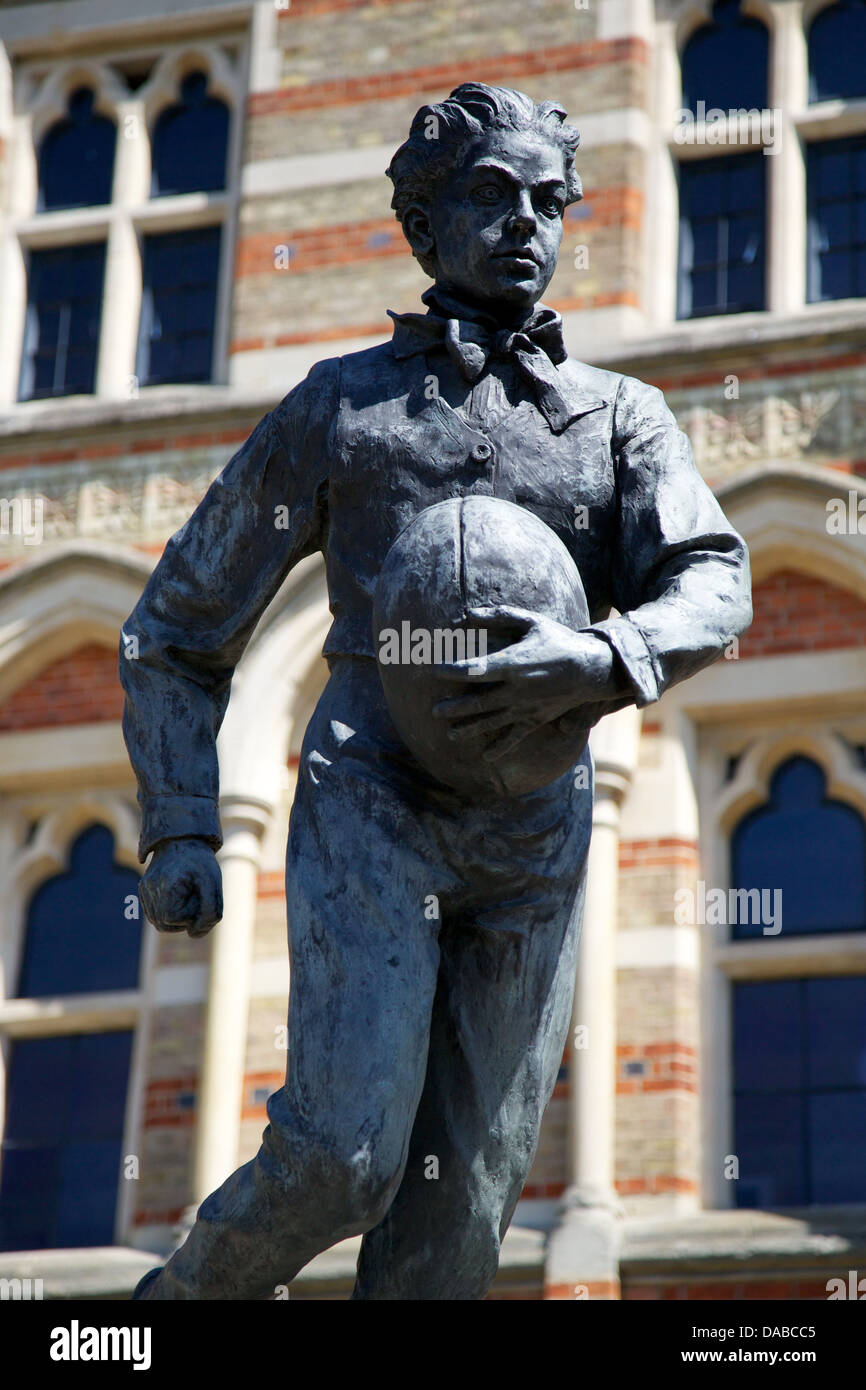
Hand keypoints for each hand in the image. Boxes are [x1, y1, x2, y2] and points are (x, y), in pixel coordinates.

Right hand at [140, 837, 222, 938]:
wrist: (184, 838)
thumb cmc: (200, 861)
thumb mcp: (213, 884)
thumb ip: (210, 912)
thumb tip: (193, 934)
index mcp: (164, 884)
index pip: (173, 919)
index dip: (190, 914)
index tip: (199, 896)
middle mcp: (148, 887)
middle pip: (163, 925)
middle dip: (183, 918)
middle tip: (195, 898)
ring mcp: (143, 888)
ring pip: (157, 921)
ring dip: (176, 916)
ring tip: (188, 896)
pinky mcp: (144, 888)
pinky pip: (154, 912)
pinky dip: (168, 911)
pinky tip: (179, 896)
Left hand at [431, 605, 616, 761]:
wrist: (591, 669)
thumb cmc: (558, 640)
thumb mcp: (531, 622)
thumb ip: (499, 616)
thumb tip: (467, 615)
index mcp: (513, 664)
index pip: (474, 670)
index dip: (452, 671)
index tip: (434, 670)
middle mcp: (515, 690)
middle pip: (477, 702)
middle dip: (454, 708)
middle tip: (434, 711)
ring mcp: (525, 708)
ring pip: (491, 721)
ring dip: (468, 729)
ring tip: (449, 734)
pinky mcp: (535, 719)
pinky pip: (514, 737)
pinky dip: (500, 747)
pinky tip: (486, 756)